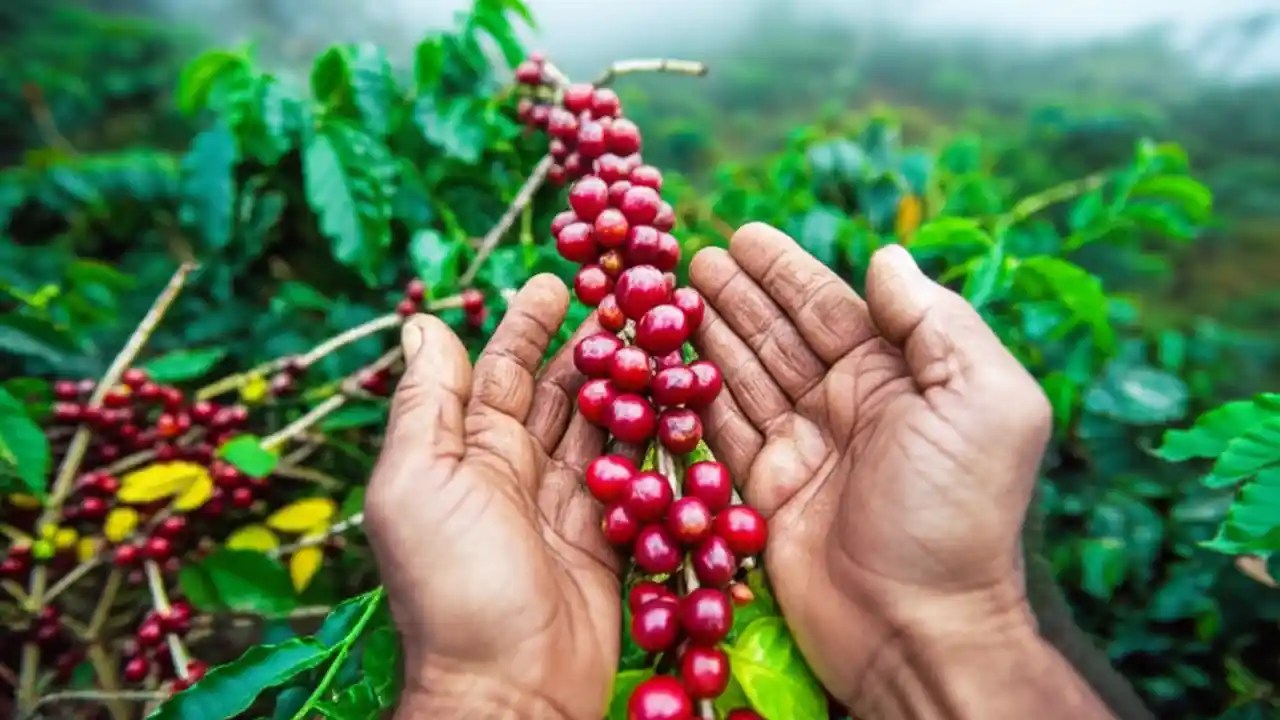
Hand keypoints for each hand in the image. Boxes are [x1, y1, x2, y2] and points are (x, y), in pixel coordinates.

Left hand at [365, 276, 619, 719]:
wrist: (509, 689)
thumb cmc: (453, 583)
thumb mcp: (417, 482)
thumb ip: (425, 403)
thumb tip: (420, 322)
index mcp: (463, 455)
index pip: (499, 374)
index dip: (526, 327)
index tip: (558, 280)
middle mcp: (514, 474)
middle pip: (557, 394)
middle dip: (587, 346)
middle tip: (628, 298)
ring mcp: (565, 507)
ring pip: (601, 428)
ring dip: (625, 383)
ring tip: (659, 336)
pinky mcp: (610, 539)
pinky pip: (633, 477)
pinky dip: (651, 440)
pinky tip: (677, 401)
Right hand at [688, 224, 1053, 712]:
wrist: (918, 627)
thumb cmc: (957, 512)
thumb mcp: (982, 402)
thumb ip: (936, 323)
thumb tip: (887, 258)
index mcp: (899, 378)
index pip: (831, 307)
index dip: (785, 270)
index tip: (741, 235)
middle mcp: (847, 406)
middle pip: (778, 335)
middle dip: (734, 295)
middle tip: (684, 259)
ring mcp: (802, 450)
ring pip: (743, 376)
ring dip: (706, 334)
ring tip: (663, 297)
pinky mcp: (762, 493)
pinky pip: (719, 432)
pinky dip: (691, 397)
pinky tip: (662, 364)